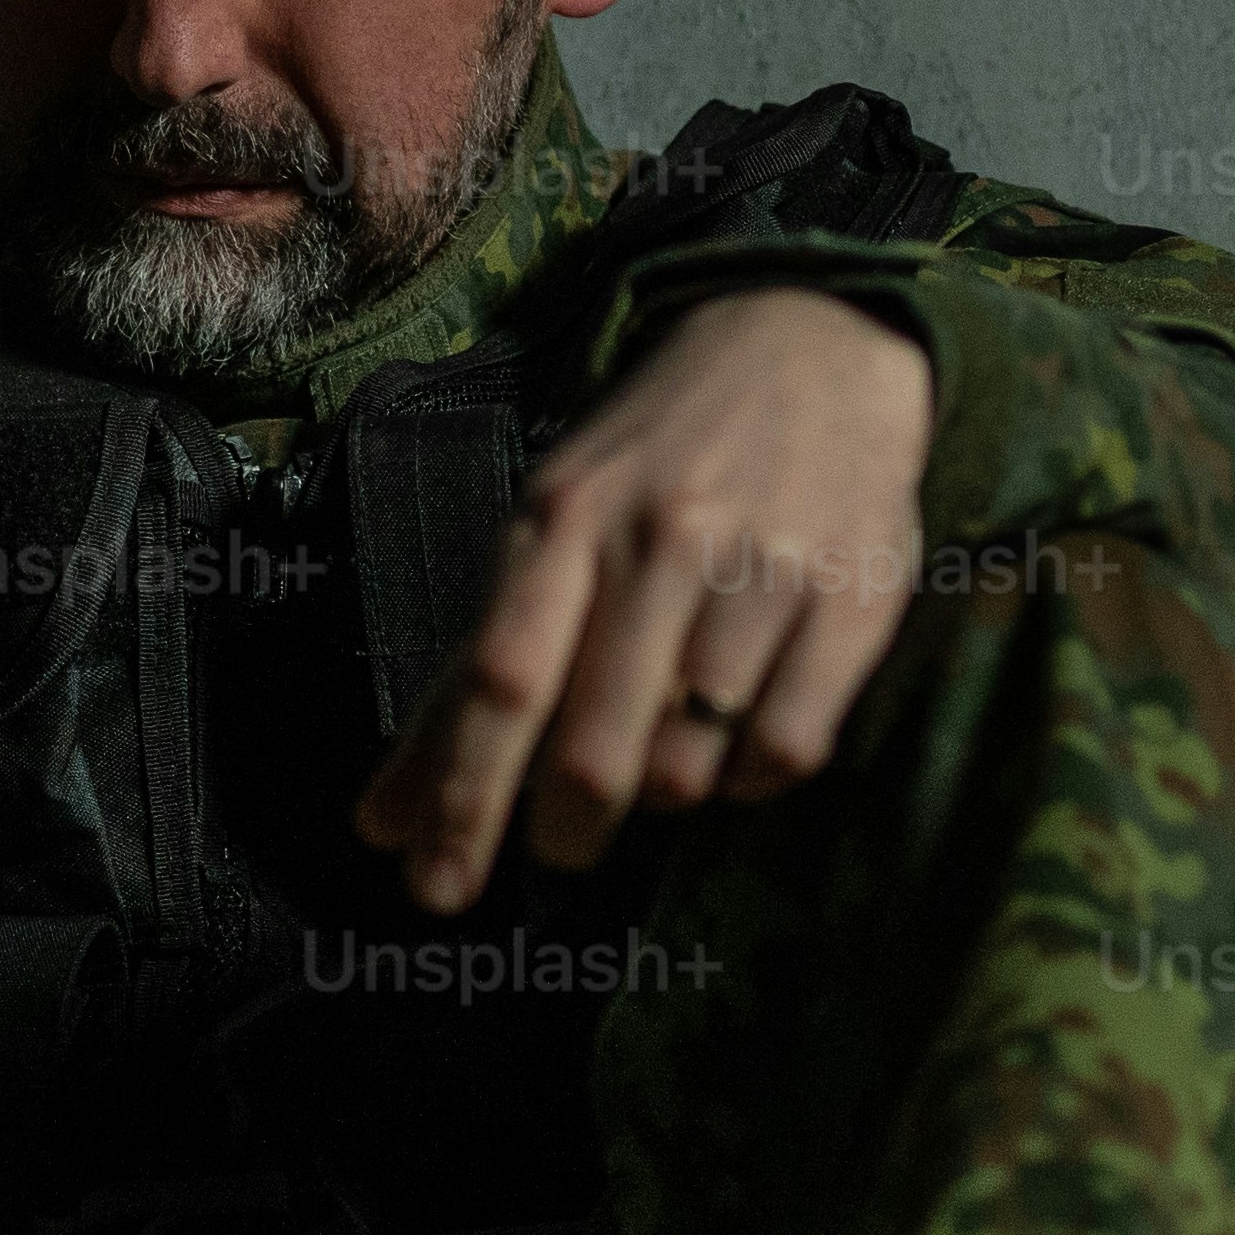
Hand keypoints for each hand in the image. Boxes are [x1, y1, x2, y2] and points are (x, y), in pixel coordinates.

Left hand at [358, 287, 939, 905]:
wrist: (814, 342)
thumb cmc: (656, 456)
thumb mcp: (550, 523)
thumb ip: (469, 673)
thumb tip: (381, 822)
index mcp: (566, 518)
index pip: (500, 681)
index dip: (463, 800)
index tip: (435, 892)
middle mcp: (663, 541)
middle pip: (596, 744)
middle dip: (568, 827)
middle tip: (564, 845)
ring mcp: (763, 571)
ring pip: (690, 763)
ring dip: (666, 789)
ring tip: (668, 742)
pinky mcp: (853, 600)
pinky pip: (784, 750)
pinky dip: (751, 776)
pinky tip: (741, 733)